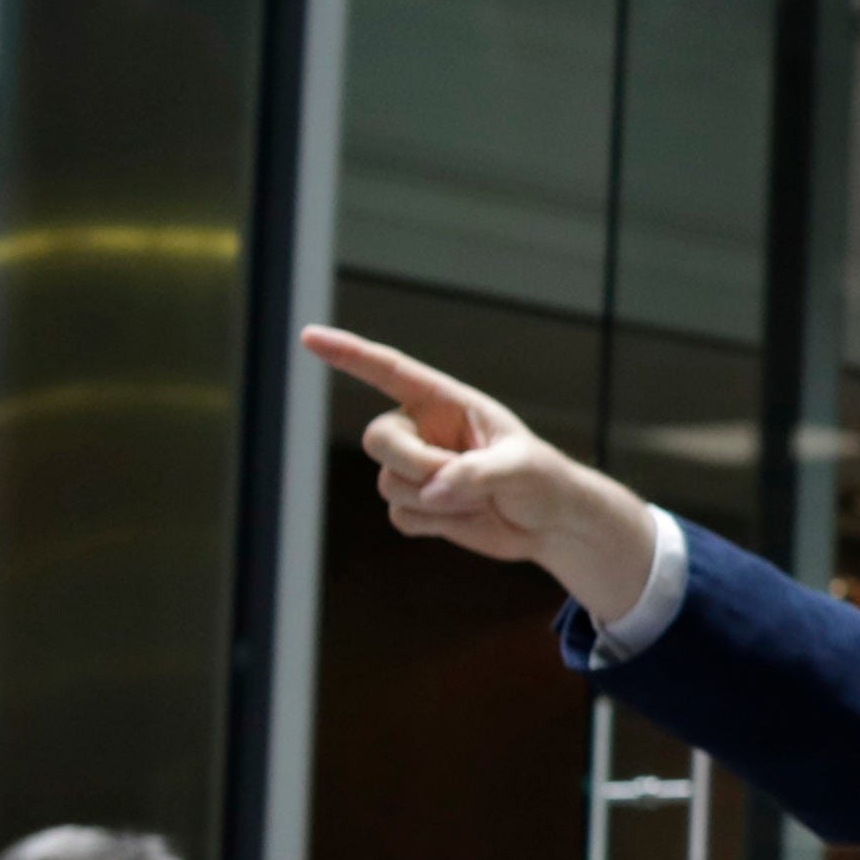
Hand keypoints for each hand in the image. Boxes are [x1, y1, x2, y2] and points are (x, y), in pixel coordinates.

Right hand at [299, 324, 663, 616]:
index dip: (348, 353)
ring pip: (389, 484)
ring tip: (480, 498)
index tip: (308, 335)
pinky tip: (469, 517)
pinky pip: (400, 516)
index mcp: (448, 403)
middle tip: (463, 479)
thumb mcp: (524, 468)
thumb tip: (433, 489)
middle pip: (379, 439)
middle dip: (417, 464)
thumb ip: (479, 474)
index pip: (389, 372)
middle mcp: (424, 432)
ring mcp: (416, 469)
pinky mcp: (416, 506)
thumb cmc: (545, 480)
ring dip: (437, 501)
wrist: (551, 524)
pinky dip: (436, 524)